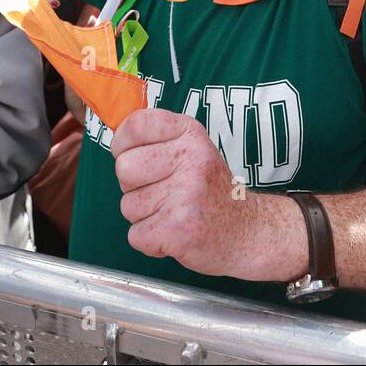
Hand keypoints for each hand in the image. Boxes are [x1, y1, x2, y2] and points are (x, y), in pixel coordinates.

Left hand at [110, 109, 278, 278]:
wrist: (249, 232)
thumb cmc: (211, 191)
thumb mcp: (194, 150)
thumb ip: (159, 141)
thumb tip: (116, 137)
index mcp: (191, 134)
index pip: (136, 125)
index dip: (123, 142)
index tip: (131, 154)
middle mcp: (191, 159)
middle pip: (124, 168)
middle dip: (133, 186)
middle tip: (163, 192)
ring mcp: (185, 194)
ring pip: (128, 205)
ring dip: (145, 216)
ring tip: (173, 213)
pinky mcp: (177, 229)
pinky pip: (135, 235)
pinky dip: (150, 241)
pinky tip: (174, 233)